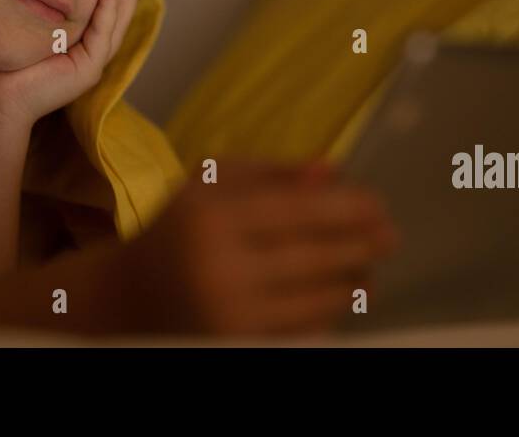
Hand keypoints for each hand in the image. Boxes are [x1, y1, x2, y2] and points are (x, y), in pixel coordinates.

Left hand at [0, 0, 145, 137]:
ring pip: (116, 20)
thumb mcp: (16, 25)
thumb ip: (29, 6)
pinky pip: (102, 30)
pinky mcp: (87, 68)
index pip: (100, 11)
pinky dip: (109, 4)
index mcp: (73, 46)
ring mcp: (89, 62)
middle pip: (117, 14)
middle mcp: (85, 54)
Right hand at [115, 159, 401, 336]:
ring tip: (368, 268)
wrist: (128, 301)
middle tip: (390, 236)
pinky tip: (340, 295)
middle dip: (362, 246)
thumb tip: (333, 170)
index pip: (297, 212)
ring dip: (353, 283)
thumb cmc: (178, 230)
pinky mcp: (240, 348)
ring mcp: (231, 320)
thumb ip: (271, 173)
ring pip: (318, 302)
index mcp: (209, 220)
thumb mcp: (209, 184)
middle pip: (315, 259)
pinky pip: (304, 332)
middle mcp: (220, 273)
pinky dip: (328, 312)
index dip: (347, 207)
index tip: (378, 203)